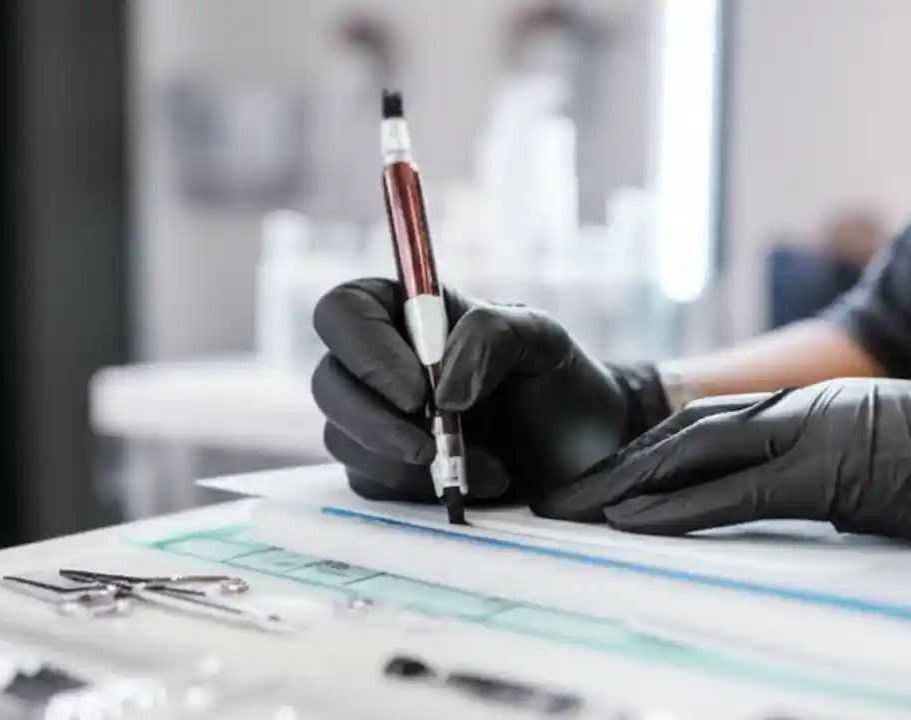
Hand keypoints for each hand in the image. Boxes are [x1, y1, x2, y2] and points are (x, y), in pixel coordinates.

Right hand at [311, 278, 670, 503]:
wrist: (583, 453)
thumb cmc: (559, 382)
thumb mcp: (543, 339)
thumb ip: (493, 335)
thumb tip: (443, 387)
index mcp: (408, 312)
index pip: (345, 312)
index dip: (364, 351)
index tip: (415, 392)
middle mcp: (381, 362)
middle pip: (328, 382)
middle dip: (373, 421)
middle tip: (431, 447)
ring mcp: (377, 419)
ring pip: (342, 438)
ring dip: (405, 462)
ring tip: (485, 468)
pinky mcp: (384, 471)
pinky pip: (369, 482)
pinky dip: (416, 490)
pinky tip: (469, 486)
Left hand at [533, 378, 910, 550]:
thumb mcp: (889, 469)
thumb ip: (829, 476)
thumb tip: (795, 503)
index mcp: (812, 412)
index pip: (709, 431)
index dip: (647, 457)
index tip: (600, 486)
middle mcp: (803, 412)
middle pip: (684, 435)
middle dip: (615, 469)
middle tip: (558, 500)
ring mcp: (817, 433)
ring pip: (694, 454)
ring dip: (623, 486)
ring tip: (570, 512)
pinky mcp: (834, 471)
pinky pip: (737, 491)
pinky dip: (674, 508)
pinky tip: (627, 523)